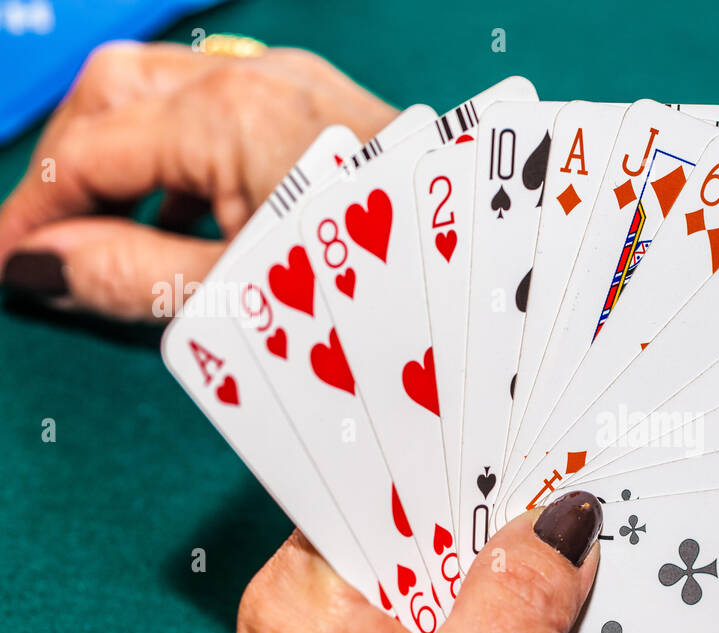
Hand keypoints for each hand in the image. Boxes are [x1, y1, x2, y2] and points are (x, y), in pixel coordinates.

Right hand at [0, 41, 396, 319]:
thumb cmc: (387, 295)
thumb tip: (35, 267)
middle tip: (51, 246)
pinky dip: (182, 154)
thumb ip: (127, 275)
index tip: (6, 267)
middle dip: (69, 166)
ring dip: (122, 155)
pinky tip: (188, 218)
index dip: (32, 212)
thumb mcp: (242, 301)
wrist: (499, 275)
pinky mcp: (325, 100)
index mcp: (231, 116)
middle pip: (114, 92)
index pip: (87, 151)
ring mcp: (298, 79)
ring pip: (165, 89)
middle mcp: (261, 76)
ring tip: (111, 237)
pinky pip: (221, 104)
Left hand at [219, 491, 601, 632]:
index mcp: (313, 597)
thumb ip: (517, 610)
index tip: (555, 437)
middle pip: (449, 553)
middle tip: (582, 581)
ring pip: (475, 621)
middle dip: (522, 579)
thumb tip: (569, 516)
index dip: (479, 458)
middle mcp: (333, 626)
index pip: (399, 484)